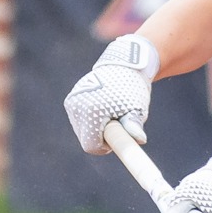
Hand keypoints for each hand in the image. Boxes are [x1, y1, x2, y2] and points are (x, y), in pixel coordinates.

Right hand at [63, 33, 159, 153]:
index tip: (118, 136)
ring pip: (83, 130)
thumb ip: (134, 126)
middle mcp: (77, 106)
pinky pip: (80, 119)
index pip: (91, 146)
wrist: (123, 66)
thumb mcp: (136, 108)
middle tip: (117, 123)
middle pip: (86, 138)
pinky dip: (91, 118)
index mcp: (90, 110)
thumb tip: (140, 139)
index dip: (106, 146)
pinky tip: (103, 107)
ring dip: (96, 127)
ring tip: (111, 112)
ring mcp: (72, 102)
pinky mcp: (71, 99)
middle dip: (101, 136)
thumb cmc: (132, 89)